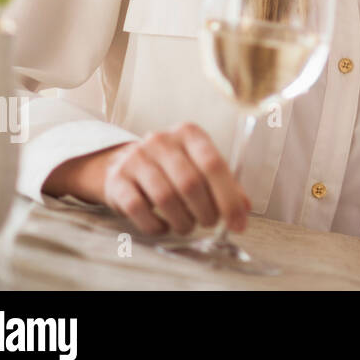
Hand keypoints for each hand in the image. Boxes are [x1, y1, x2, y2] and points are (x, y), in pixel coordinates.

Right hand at [43, 123, 250, 236]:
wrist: (124, 164)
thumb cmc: (172, 168)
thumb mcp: (200, 167)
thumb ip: (226, 185)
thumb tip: (244, 210)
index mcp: (189, 134)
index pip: (214, 164)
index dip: (228, 198)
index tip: (237, 223)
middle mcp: (161, 141)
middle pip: (190, 183)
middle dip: (206, 212)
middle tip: (209, 223)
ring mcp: (136, 158)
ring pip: (165, 197)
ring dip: (182, 221)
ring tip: (187, 226)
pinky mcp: (116, 179)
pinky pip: (139, 209)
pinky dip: (156, 225)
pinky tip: (164, 226)